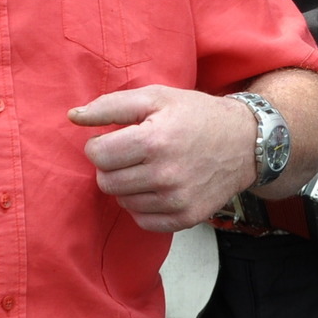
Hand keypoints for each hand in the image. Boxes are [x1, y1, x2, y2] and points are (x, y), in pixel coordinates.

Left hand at [70, 85, 255, 231]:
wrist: (245, 142)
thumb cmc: (196, 115)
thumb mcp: (156, 97)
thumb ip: (111, 105)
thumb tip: (73, 116)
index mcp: (154, 140)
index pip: (98, 155)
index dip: (99, 144)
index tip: (115, 138)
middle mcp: (165, 175)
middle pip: (106, 181)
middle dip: (112, 165)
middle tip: (132, 152)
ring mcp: (176, 200)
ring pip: (122, 202)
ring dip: (127, 185)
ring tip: (147, 167)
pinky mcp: (185, 218)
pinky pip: (142, 220)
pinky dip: (142, 205)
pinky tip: (156, 186)